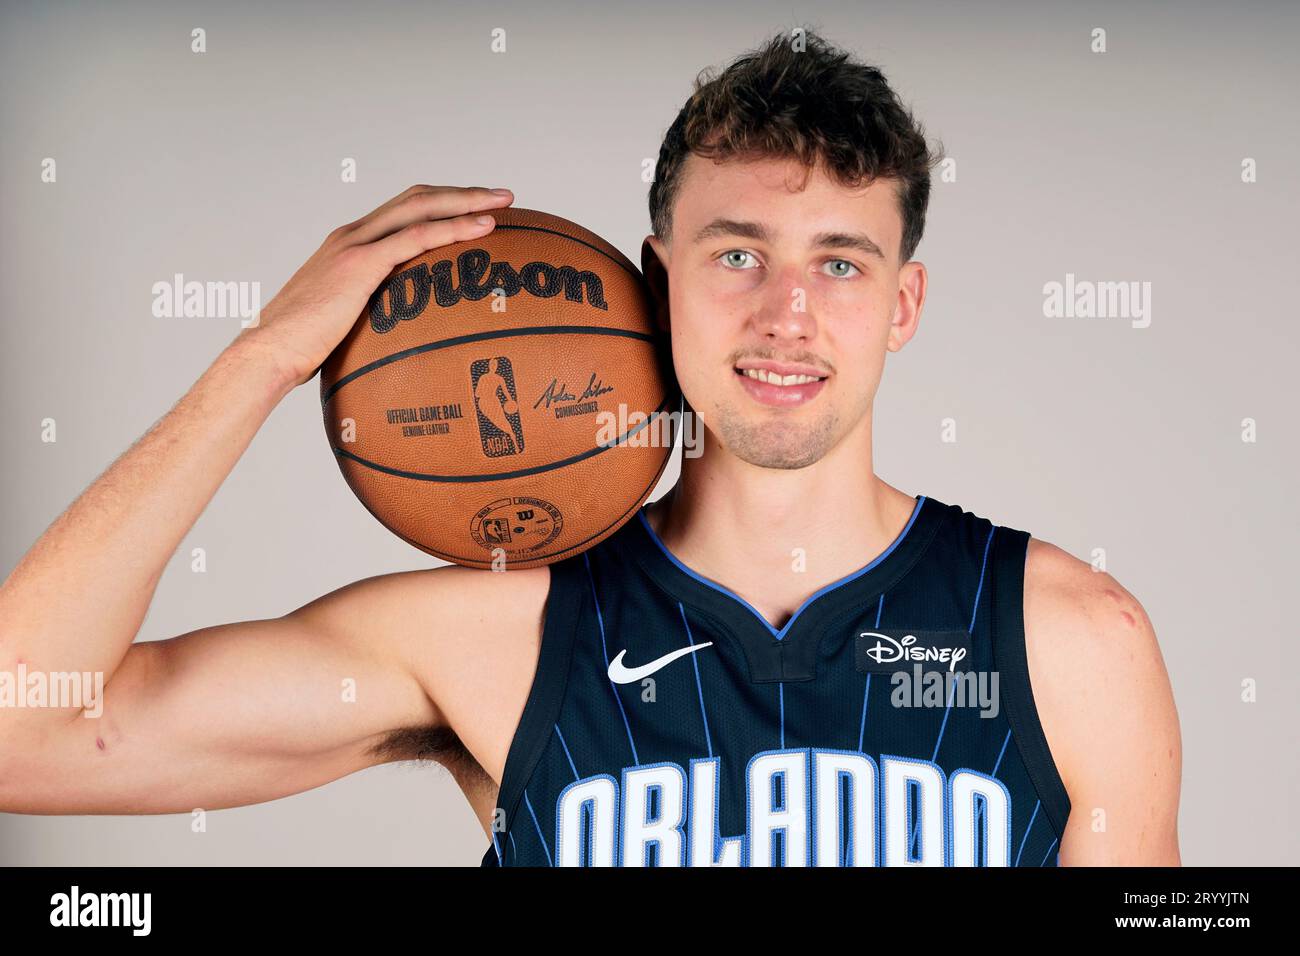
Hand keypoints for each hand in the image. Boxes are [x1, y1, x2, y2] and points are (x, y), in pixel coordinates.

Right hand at [239, 185, 513, 388]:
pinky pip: (418, 237)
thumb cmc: (302, 352)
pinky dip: (454, 228)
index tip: (475, 208)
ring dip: (467, 201)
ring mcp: (355, 245)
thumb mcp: (344, 328)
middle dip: (463, 193)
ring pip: (421, 207)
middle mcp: (352, 235)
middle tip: (503, 197)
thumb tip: (400, 345)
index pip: (402, 211)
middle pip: (417, 198)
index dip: (440, 204)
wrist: (268, 353)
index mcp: (349, 245)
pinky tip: (485, 229)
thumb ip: (372, 320)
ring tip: (505, 203)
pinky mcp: (360, 264)